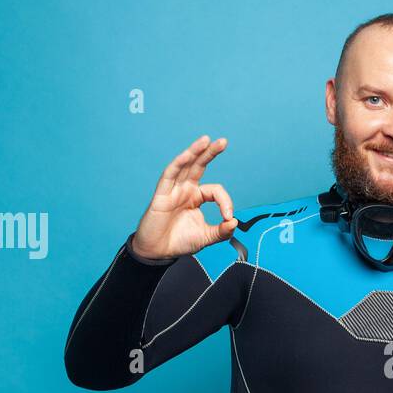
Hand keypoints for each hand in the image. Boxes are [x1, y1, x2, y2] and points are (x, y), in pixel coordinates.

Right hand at [131, 135, 238, 261]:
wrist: (158, 252)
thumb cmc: (179, 242)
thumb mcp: (206, 237)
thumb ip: (221, 231)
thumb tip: (235, 222)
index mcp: (196, 198)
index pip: (215, 191)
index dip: (225, 202)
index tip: (228, 217)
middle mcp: (185, 190)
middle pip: (199, 166)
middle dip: (211, 153)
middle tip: (223, 141)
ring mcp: (173, 190)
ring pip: (185, 166)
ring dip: (195, 152)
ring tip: (207, 140)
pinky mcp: (161, 195)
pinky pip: (169, 175)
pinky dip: (179, 164)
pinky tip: (188, 155)